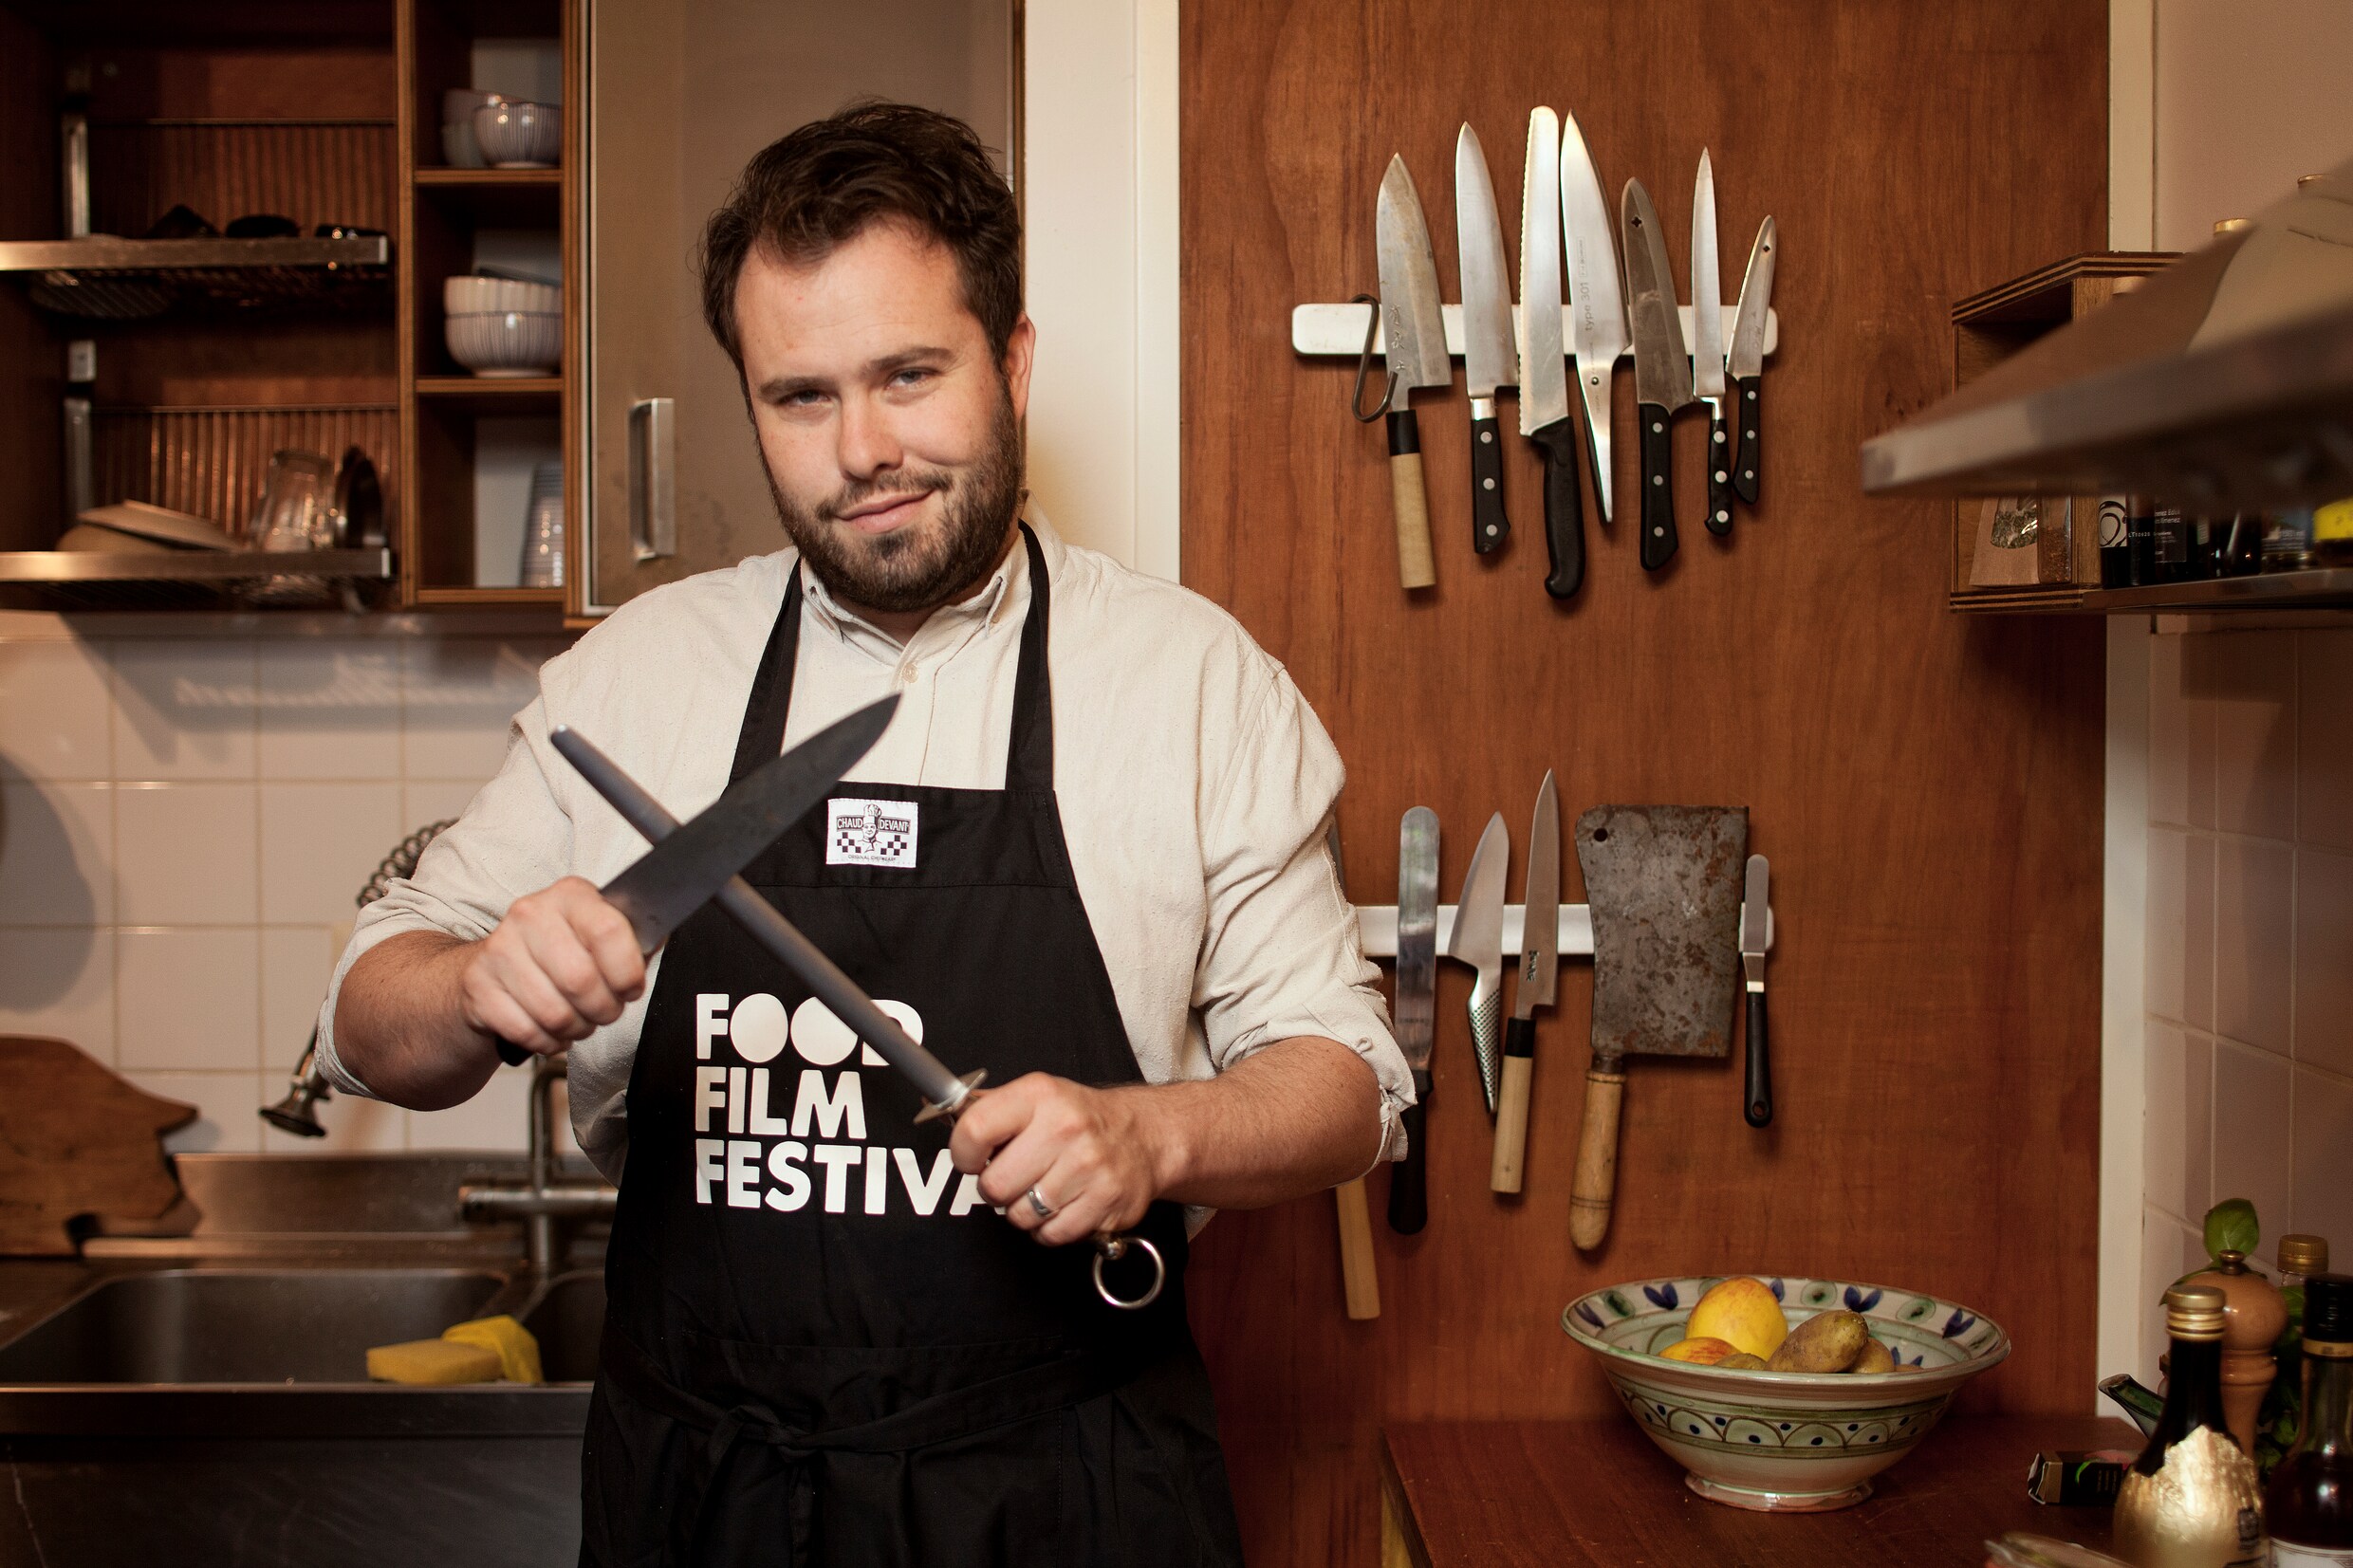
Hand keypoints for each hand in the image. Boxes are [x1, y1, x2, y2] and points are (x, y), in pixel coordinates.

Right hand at [456, 876, 645, 1057]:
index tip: (631, 988)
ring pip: (555, 1013)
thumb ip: (635, 938)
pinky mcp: (478, 986)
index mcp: (570, 895)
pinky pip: (527, 1032)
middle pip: (581, 980)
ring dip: (577, 1029)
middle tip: (606, 1011)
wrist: (492, 967)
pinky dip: (548, 1042)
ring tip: (580, 1020)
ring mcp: (499, 949)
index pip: (607, 932)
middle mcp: (530, 914)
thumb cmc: (562, 951)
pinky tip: (552, 1029)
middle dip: (604, 1009)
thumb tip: (657, 941)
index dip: (627, 972)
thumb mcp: (600, 933)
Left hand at [948, 1074, 1173, 1246]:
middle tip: (1016, 1176)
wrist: (1144, 1135)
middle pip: (994, 1186)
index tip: (973, 1159)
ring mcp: (1090, 1166)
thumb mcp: (1036, 1096)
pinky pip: (1052, 1234)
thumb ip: (988, 1107)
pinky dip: (1050, 1228)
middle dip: (997, 1188)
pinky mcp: (1107, 1201)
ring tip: (1043, 1189)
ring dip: (1025, 1210)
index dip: (963, 1154)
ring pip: (1021, 1216)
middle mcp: (1066, 1127)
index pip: (973, 1130)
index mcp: (1039, 1096)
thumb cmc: (1080, 1117)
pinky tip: (1063, 1204)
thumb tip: (936, 1107)